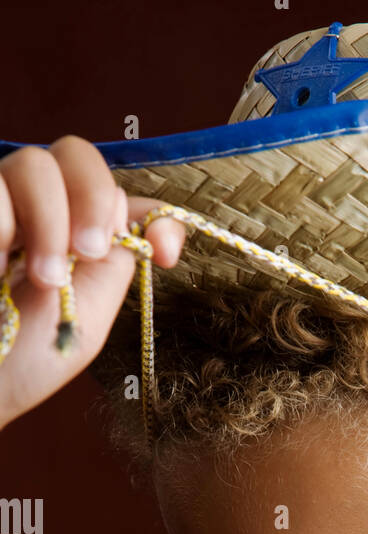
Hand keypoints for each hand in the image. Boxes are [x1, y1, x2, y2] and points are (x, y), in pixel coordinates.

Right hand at [0, 134, 186, 429]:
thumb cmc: (24, 359)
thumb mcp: (86, 317)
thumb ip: (111, 263)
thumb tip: (126, 208)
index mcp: (77, 234)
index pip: (122, 197)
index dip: (156, 215)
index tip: (166, 254)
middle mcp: (38, 208)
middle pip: (75, 155)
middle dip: (91, 199)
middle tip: (88, 252)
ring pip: (33, 165)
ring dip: (48, 223)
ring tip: (43, 280)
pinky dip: (2, 229)